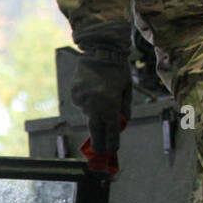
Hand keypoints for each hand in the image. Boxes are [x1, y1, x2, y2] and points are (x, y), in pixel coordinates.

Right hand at [70, 40, 132, 154]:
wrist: (99, 50)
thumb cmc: (118, 69)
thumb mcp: (127, 89)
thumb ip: (125, 107)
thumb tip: (122, 121)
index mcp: (110, 107)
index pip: (112, 132)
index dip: (113, 142)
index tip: (113, 150)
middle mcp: (95, 107)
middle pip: (96, 131)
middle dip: (98, 142)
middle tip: (100, 151)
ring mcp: (82, 101)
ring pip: (89, 115)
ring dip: (95, 114)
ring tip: (101, 98)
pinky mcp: (74, 95)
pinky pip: (82, 103)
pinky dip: (88, 102)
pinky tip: (93, 90)